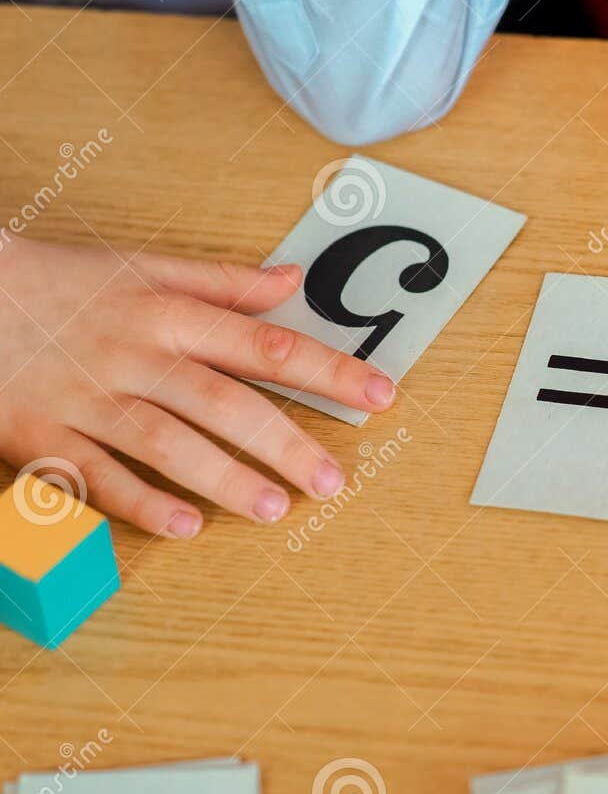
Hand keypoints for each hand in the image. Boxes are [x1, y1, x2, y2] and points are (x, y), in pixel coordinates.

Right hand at [0, 237, 395, 536]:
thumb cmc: (58, 283)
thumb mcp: (143, 268)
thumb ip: (223, 282)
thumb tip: (293, 280)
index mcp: (167, 314)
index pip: (265, 344)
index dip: (328, 371)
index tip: (380, 395)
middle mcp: (135, 356)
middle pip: (224, 402)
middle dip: (286, 443)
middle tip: (333, 480)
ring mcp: (87, 397)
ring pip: (166, 443)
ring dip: (224, 478)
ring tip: (275, 508)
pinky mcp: (41, 434)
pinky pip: (95, 475)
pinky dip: (139, 502)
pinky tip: (185, 525)